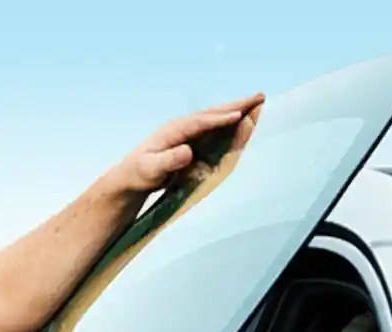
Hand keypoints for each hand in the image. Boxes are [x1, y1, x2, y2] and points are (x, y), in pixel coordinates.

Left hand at [111, 92, 265, 192]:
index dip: (218, 120)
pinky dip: (232, 123)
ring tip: (258, 102)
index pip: (199, 123)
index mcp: (173, 130)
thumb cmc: (139, 173)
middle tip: (259, 97)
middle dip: (236, 106)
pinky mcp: (194, 140)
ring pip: (216, 118)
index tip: (238, 116)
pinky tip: (245, 120)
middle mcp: (183, 127)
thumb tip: (187, 152)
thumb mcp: (150, 169)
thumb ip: (168, 161)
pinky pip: (216, 129)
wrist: (132, 175)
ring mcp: (189, 132)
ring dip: (237, 110)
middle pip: (213, 113)